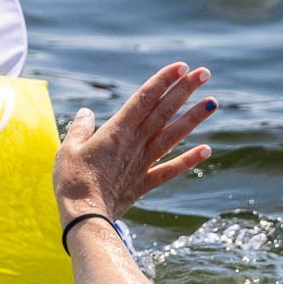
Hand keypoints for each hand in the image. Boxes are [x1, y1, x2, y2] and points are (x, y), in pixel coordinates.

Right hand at [53, 62, 215, 220]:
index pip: (144, 98)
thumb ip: (81, 128)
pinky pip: (170, 170)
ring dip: (193, 118)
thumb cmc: (72, 181)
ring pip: (173, 135)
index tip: (180, 67)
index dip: (163, 80)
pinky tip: (207, 150)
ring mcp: (143, 163)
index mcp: (117, 130)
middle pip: (164, 111)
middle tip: (204, 72)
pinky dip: (189, 160)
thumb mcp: (69, 148)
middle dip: (184, 90)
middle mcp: (135, 143)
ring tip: (213, 102)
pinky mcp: (145, 183)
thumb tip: (87, 113)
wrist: (84, 217)